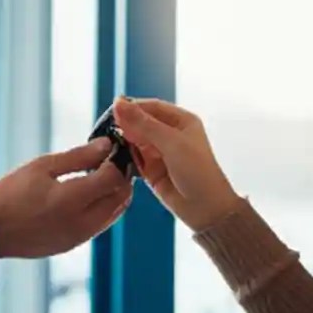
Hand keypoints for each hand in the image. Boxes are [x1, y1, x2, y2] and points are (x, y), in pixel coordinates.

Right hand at [0, 137, 132, 257]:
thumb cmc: (10, 194)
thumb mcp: (42, 166)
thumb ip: (78, 156)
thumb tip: (105, 146)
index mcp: (74, 200)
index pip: (114, 178)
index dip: (116, 160)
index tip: (110, 148)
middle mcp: (83, 223)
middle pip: (121, 198)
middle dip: (120, 177)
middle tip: (109, 161)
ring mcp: (79, 237)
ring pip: (114, 213)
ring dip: (113, 194)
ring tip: (97, 176)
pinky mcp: (73, 245)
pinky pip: (100, 225)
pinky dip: (102, 208)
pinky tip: (85, 196)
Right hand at [111, 96, 241, 231]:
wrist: (205, 209)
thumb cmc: (198, 172)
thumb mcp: (171, 143)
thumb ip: (143, 124)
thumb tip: (119, 103)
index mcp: (181, 121)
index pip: (151, 107)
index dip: (132, 107)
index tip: (113, 110)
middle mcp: (170, 134)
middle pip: (141, 123)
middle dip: (126, 125)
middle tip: (108, 130)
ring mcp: (160, 152)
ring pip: (135, 140)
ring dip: (123, 142)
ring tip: (110, 144)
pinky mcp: (151, 169)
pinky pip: (133, 158)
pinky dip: (124, 157)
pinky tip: (115, 156)